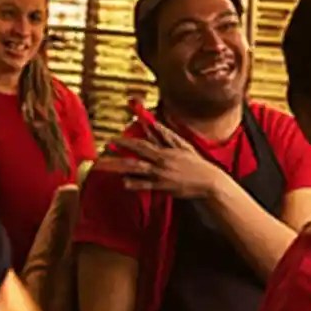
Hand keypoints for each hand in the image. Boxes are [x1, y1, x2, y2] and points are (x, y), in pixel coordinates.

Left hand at [95, 122, 227, 198]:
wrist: (208, 181)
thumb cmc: (196, 163)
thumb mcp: (183, 146)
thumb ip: (167, 136)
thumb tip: (155, 124)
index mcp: (164, 151)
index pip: (140, 144)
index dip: (125, 141)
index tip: (113, 140)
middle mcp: (159, 162)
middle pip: (133, 156)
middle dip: (116, 154)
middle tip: (102, 153)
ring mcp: (160, 175)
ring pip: (135, 170)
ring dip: (118, 167)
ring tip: (104, 167)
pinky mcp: (162, 186)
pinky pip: (144, 185)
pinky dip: (133, 184)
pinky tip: (123, 182)